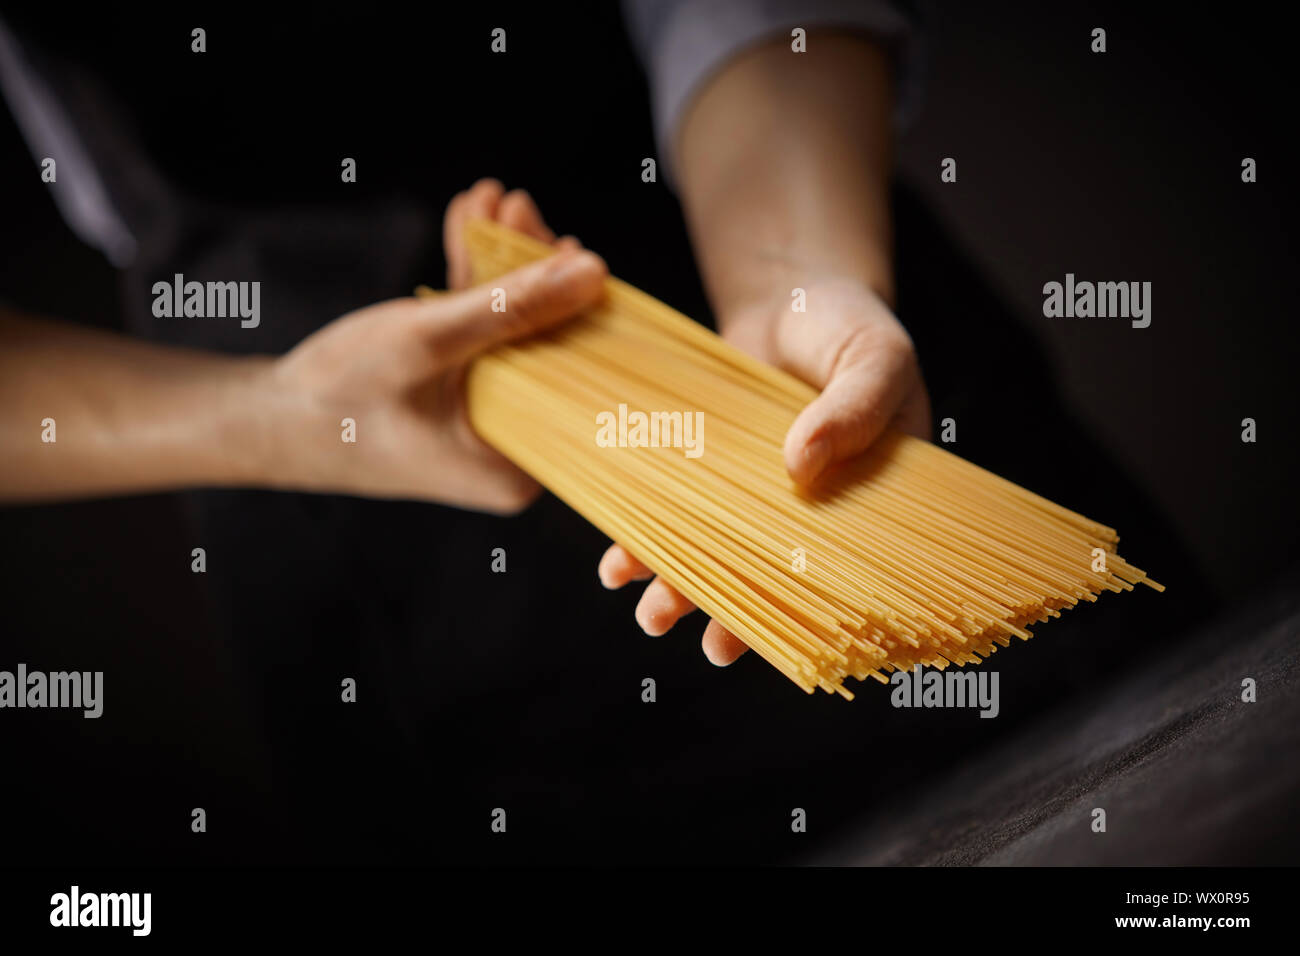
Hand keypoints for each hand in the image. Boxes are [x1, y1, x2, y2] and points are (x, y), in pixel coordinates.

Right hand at [262, 228, 605, 511]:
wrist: (267, 421)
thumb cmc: (340, 396)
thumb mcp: (430, 341)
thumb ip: (514, 306)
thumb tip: (593, 272)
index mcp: (517, 466)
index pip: (575, 373)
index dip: (575, 301)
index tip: (567, 240)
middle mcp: (512, 451)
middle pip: (546, 344)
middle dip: (531, 267)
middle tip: (518, 205)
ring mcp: (487, 423)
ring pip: (513, 330)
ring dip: (501, 263)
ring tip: (491, 200)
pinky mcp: (462, 397)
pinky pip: (482, 334)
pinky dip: (474, 283)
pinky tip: (470, 225)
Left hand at [599, 277, 930, 663]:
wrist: (790, 299)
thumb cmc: (845, 326)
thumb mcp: (873, 354)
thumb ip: (855, 404)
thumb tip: (803, 465)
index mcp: (872, 500)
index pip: (848, 570)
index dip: (813, 610)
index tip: (780, 635)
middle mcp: (812, 509)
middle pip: (776, 576)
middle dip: (739, 614)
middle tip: (711, 646)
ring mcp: (753, 497)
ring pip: (719, 554)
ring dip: (686, 590)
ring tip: (654, 616)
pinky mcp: (707, 475)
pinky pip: (677, 516)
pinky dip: (647, 540)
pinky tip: (620, 565)